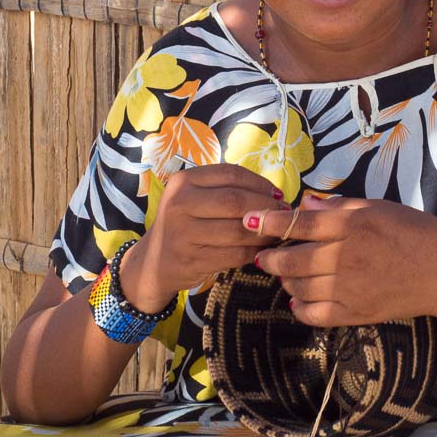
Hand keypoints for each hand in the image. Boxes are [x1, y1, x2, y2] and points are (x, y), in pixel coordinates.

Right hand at [118, 164, 288, 310]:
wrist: (153, 263)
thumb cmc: (184, 225)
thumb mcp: (195, 199)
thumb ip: (227, 191)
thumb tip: (276, 196)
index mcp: (183, 182)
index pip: (231, 174)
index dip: (260, 183)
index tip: (278, 194)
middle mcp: (179, 204)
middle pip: (236, 201)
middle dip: (266, 207)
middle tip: (284, 215)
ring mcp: (184, 233)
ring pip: (238, 230)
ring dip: (265, 232)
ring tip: (277, 233)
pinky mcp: (193, 260)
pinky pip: (235, 254)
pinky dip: (254, 251)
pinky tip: (261, 249)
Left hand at [246, 193, 436, 326]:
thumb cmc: (415, 232)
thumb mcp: (379, 208)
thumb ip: (340, 208)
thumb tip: (306, 205)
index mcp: (350, 225)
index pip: (297, 223)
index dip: (267, 222)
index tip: (248, 220)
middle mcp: (344, 257)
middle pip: (290, 260)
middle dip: (270, 257)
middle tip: (265, 255)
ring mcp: (348, 288)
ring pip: (297, 288)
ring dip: (285, 281)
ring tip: (286, 275)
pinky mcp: (354, 313)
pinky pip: (313, 314)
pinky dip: (299, 307)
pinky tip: (299, 300)